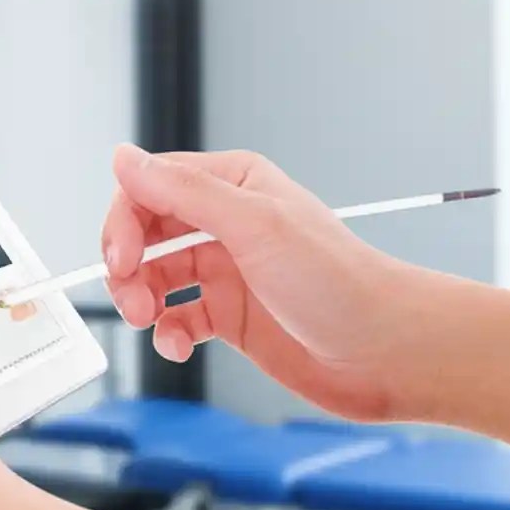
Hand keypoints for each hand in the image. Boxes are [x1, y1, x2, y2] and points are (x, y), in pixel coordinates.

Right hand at [102, 144, 424, 420]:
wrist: (387, 352)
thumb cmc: (340, 283)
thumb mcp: (254, 225)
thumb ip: (184, 190)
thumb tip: (125, 157)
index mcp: (235, 185)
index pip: (152, 186)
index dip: (125, 221)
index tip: (122, 258)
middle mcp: (228, 225)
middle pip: (147, 232)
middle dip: (128, 264)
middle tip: (131, 295)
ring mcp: (230, 273)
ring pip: (156, 278)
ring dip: (141, 300)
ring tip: (150, 321)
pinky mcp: (233, 318)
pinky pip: (178, 319)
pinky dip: (168, 334)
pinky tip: (179, 345)